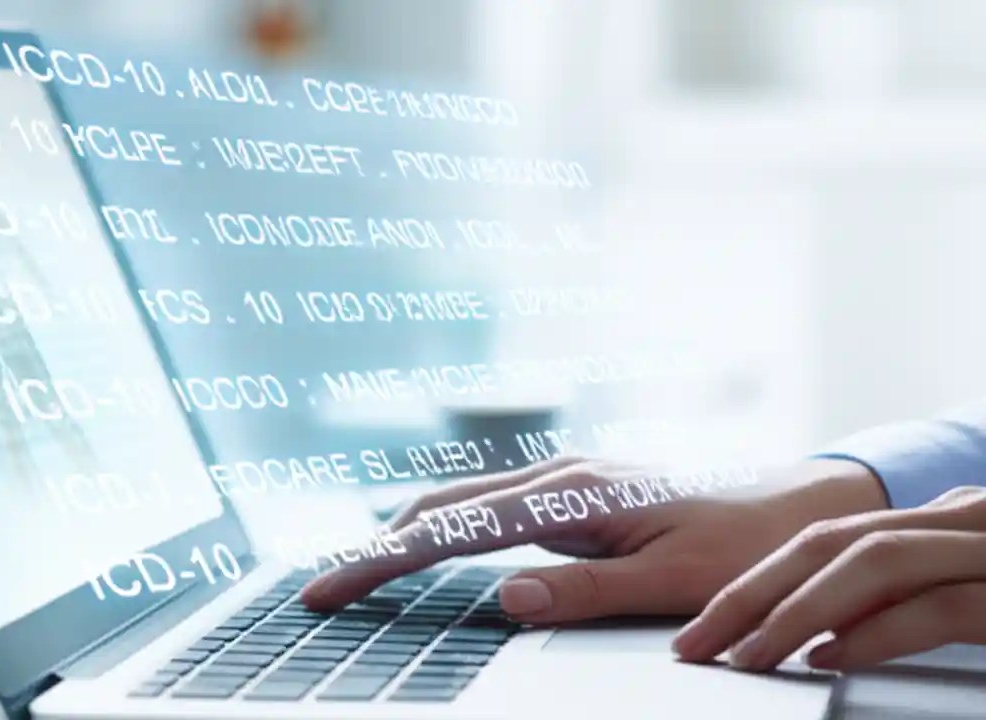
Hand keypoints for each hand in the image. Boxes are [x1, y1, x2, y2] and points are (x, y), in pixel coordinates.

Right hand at [300, 457, 887, 625]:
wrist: (795, 506)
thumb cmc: (742, 546)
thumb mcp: (672, 581)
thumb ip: (585, 590)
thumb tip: (501, 596)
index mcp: (573, 494)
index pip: (452, 529)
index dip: (382, 562)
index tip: (329, 588)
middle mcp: (559, 476)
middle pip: (440, 506)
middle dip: (374, 547)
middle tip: (321, 587)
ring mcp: (564, 480)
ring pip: (460, 502)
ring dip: (402, 535)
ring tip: (355, 570)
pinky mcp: (574, 494)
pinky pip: (489, 508)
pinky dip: (441, 529)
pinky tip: (425, 546)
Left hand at [673, 486, 985, 671]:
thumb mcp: (964, 581)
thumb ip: (900, 594)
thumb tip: (824, 630)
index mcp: (939, 516)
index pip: (822, 540)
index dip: (753, 582)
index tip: (699, 628)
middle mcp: (959, 518)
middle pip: (828, 543)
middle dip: (750, 594)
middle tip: (694, 643)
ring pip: (872, 561)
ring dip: (798, 610)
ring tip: (746, 655)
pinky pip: (938, 608)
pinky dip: (876, 632)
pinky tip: (830, 659)